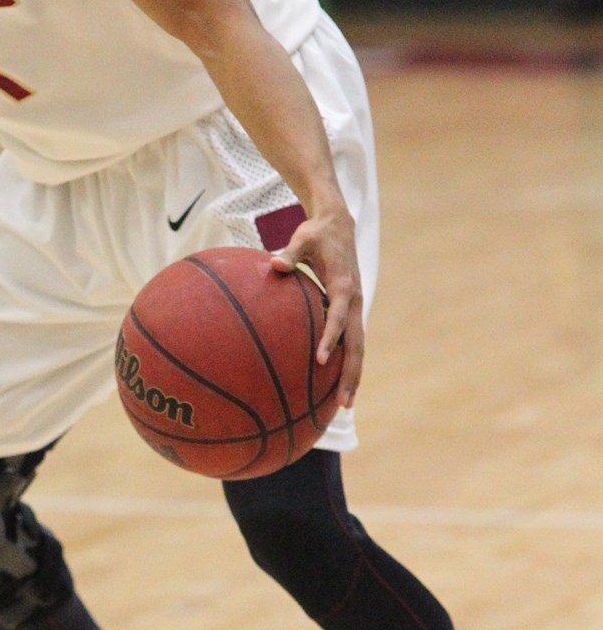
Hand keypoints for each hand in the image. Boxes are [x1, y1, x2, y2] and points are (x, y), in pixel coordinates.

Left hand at [269, 207, 363, 408]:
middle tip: (342, 403)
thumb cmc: (315, 233)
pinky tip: (335, 383)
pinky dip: (347, 362)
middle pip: (356, 344)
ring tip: (343, 404)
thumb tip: (273, 264)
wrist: (338, 225)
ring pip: (357, 347)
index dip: (331, 339)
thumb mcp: (302, 239)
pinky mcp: (351, 310)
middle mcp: (354, 301)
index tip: (321, 360)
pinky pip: (351, 341)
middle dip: (351, 374)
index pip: (338, 318)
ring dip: (353, 375)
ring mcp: (355, 307)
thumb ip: (289, 253)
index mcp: (343, 286)